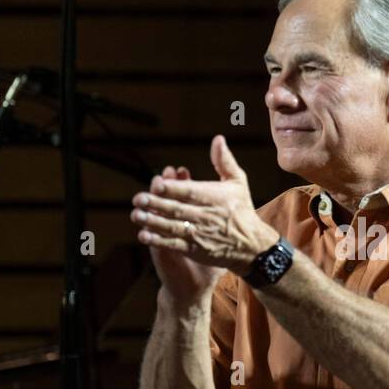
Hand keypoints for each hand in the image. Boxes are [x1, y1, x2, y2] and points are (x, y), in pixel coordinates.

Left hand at [131, 135, 276, 284]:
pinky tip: (144, 236)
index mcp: (214, 198)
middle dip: (156, 204)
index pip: (189, 192)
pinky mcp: (195, 249)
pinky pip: (174, 245)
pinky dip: (158, 241)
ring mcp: (199, 234)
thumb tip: (218, 138)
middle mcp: (205, 216)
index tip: (156, 183)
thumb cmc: (242, 210)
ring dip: (153, 221)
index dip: (172, 188)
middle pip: (176, 209)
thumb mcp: (238, 182)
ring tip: (136, 215)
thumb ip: (224, 161)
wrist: (251, 245)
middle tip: (138, 198)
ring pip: (172, 227)